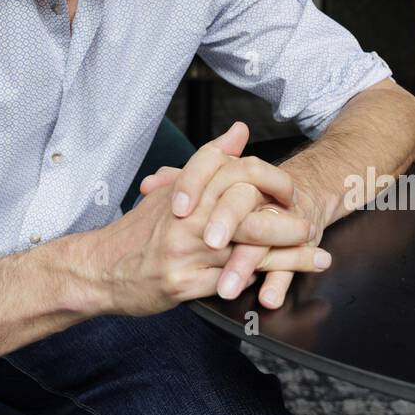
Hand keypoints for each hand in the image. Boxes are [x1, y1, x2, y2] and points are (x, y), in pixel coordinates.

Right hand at [92, 122, 295, 316]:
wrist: (98, 271)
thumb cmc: (138, 233)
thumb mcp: (172, 191)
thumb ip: (208, 162)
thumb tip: (239, 131)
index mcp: (183, 189)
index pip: (227, 168)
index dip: (265, 176)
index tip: (289, 188)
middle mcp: (184, 216)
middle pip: (242, 203)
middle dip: (283, 213)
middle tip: (310, 217)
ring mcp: (185, 250)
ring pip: (244, 244)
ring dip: (287, 250)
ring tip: (316, 252)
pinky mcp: (184, 284)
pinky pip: (231, 278)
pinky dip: (262, 280)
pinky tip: (283, 283)